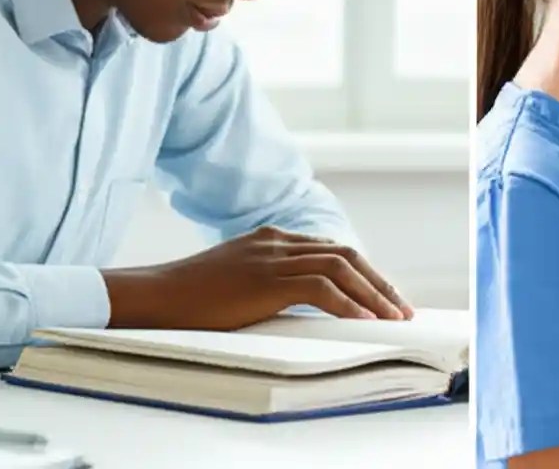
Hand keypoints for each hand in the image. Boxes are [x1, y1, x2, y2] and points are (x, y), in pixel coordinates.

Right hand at [102, 226, 414, 329]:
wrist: (157, 294)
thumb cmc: (190, 296)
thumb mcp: (236, 280)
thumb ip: (268, 282)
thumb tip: (299, 305)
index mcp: (272, 238)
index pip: (331, 249)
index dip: (362, 272)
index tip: (381, 295)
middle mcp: (277, 242)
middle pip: (345, 254)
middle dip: (378, 281)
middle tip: (401, 307)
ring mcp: (272, 258)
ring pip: (340, 267)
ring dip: (372, 293)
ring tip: (391, 317)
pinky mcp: (266, 280)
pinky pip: (320, 289)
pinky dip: (347, 304)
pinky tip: (363, 320)